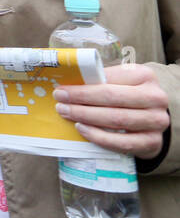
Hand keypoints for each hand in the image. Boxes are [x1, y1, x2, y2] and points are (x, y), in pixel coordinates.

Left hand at [54, 63, 171, 160]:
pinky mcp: (153, 142)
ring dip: (86, 117)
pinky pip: (123, 142)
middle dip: (82, 100)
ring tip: (67, 113)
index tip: (61, 89)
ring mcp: (157, 121)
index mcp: (145, 76)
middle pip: (113, 98)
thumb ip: (99, 80)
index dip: (83, 86)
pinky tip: (82, 129)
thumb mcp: (119, 81)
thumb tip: (66, 84)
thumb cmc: (127, 95)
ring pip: (117, 119)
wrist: (151, 119)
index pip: (109, 80)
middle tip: (60, 102)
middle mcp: (156, 98)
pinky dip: (99, 137)